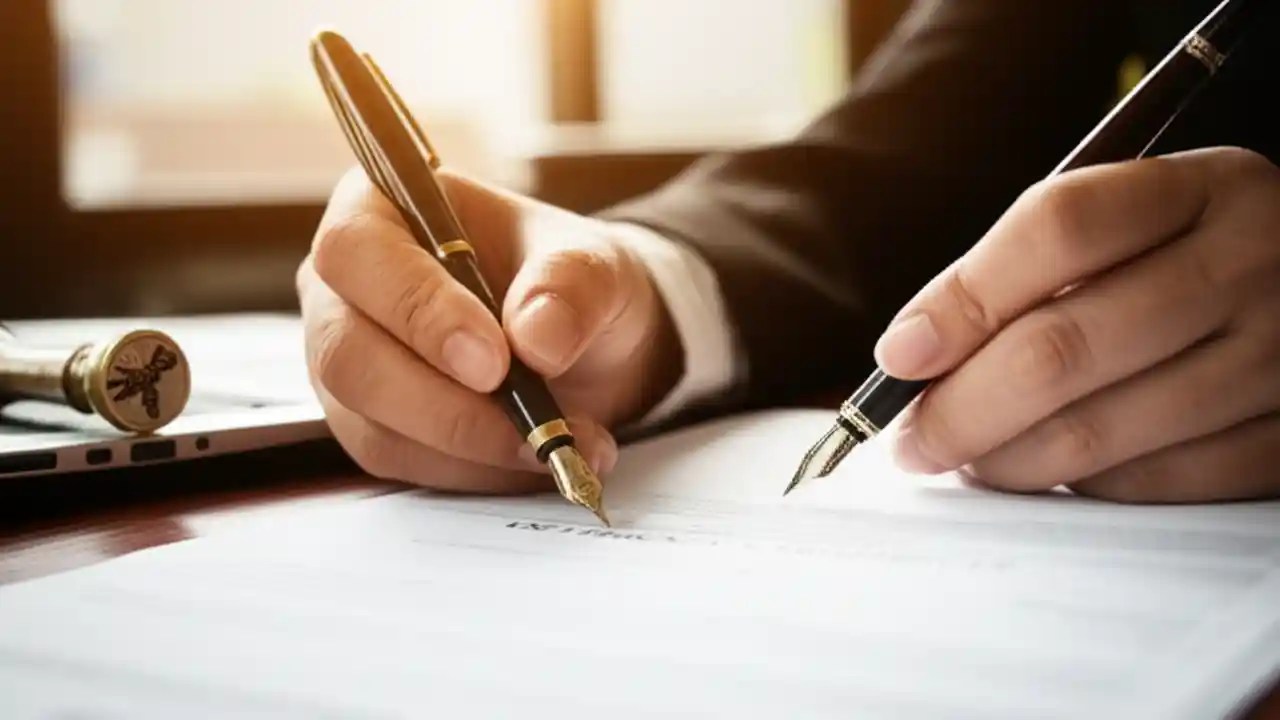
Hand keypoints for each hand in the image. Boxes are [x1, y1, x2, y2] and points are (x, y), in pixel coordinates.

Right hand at [296, 167, 681, 491]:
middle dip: (443, 402)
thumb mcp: (597, 266)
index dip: (417, 309)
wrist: (588, 344)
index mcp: (379, 209)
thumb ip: (573, 286)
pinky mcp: (369, 425)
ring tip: (561, 444)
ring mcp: (348, 361)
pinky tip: (533, 460)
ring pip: (373, 423)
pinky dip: (475, 471)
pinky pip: (402, 463)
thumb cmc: (572, 284)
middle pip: (348, 353)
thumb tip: (537, 339)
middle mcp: (344, 288)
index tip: (494, 361)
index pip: (357, 251)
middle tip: (529, 425)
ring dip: (472, 447)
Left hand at [874, 147, 1279, 502]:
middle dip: (960, 408)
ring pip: (1099, 431)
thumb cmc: (1203, 254)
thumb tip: (919, 351)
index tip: (900, 354)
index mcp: (1204, 185)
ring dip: (1005, 458)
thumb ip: (1037, 264)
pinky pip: (1156, 482)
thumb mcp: (1144, 219)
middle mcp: (1252, 263)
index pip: (1059, 228)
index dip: (963, 298)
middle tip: (911, 438)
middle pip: (1063, 346)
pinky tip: (1048, 471)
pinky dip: (1082, 486)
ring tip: (963, 457)